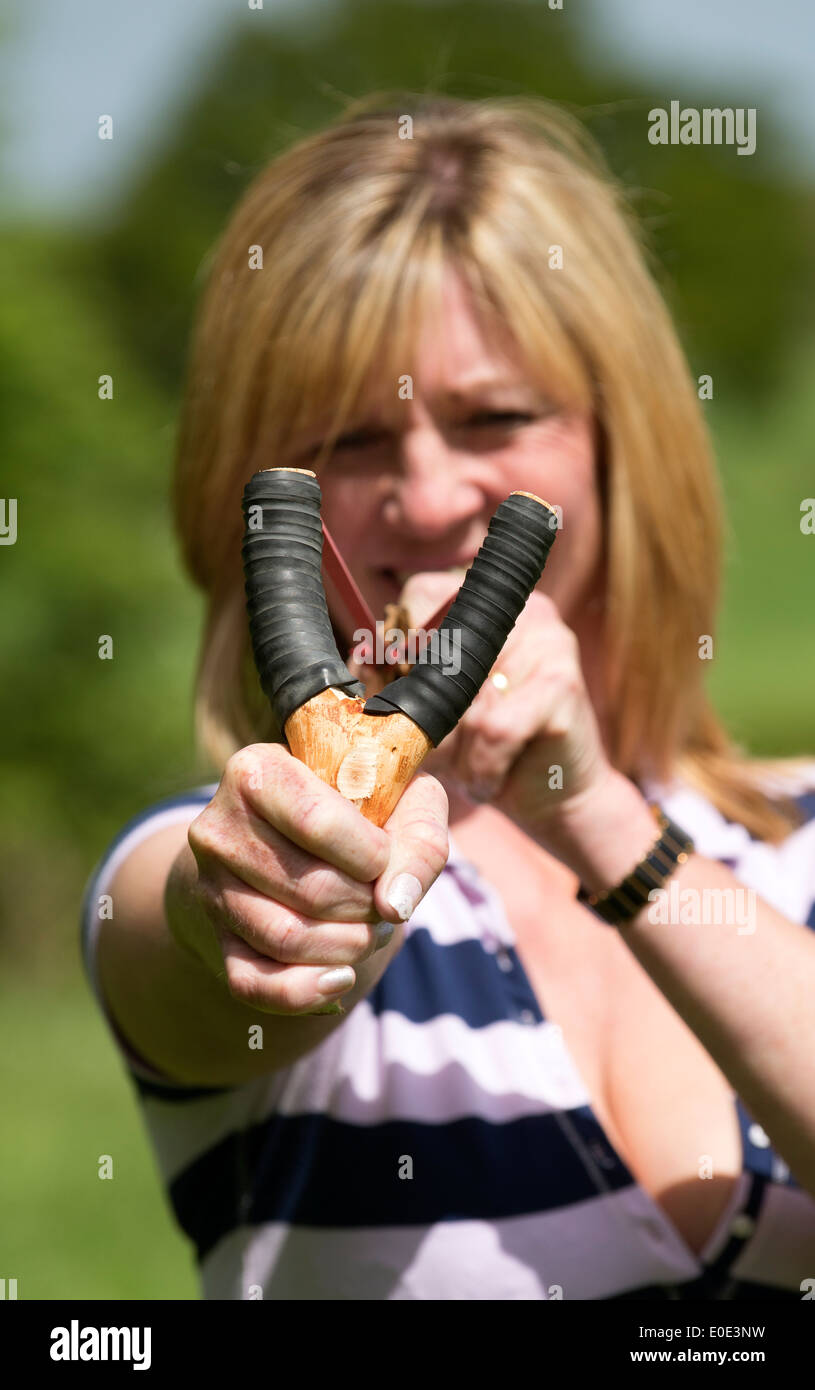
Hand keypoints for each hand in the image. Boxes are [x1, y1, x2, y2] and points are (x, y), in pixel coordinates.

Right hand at [181, 743, 447, 1014]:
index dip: (371, 856)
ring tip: (368, 930)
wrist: (295, 838)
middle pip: (311, 889)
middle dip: (367, 908)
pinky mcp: (215, 937)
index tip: (385, 858)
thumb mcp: (402, 800)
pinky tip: (340, 978)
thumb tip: (395, 905)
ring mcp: (210, 886)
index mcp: (257, 772)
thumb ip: (419, 840)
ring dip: (349, 947)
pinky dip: (306, 992)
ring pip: (287, 939)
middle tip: (383, 902)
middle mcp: (219, 827)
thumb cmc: (359, 811)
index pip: (318, 823)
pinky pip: (254, 985)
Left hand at [358, 574, 611, 850]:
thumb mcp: (434, 716)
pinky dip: (482, 768)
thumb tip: (359, 663)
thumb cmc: (488, 753)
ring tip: (469, 772)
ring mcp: (546, 641)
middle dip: (424, 713)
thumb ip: (398, 684)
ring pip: (461, 699)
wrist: (559, 797)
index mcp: (486, 608)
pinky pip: (494, 729)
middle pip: (436, 648)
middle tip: (432, 752)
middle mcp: (521, 611)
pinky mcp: (562, 682)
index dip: (393, 647)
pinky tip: (488, 783)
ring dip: (455, 753)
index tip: (393, 694)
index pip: (419, 595)